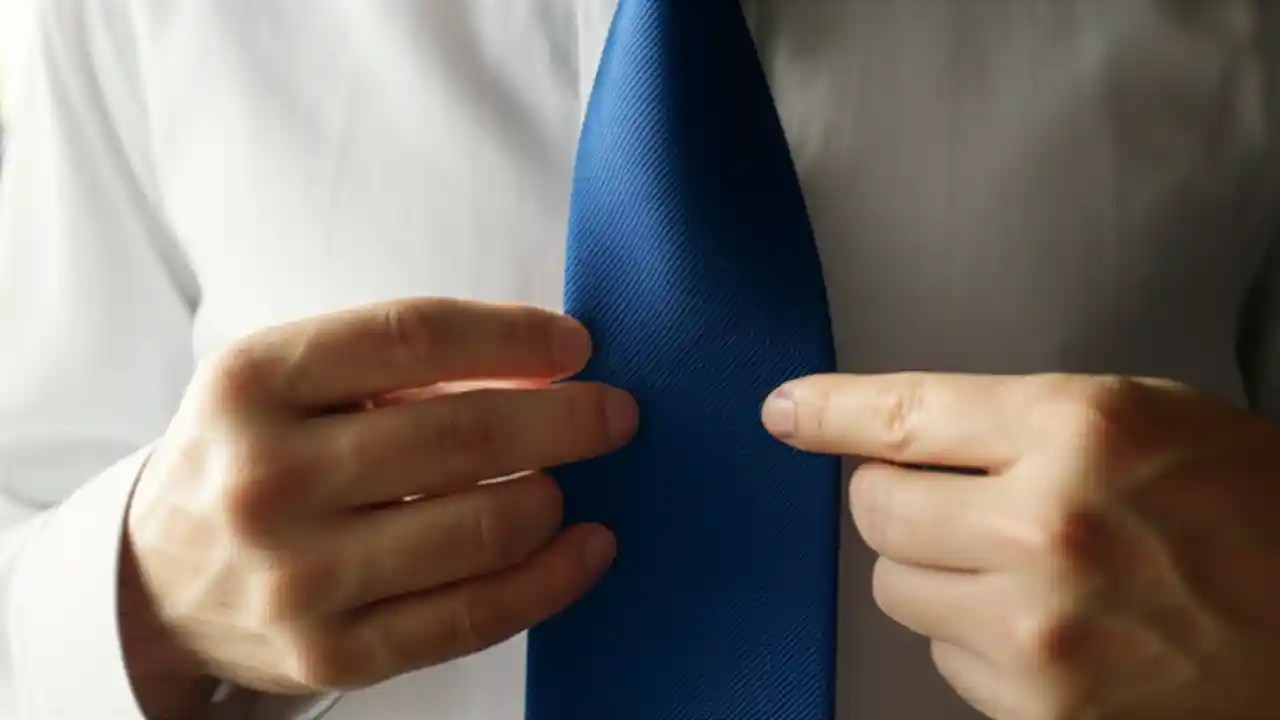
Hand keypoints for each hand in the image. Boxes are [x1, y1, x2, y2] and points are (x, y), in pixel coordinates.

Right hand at [123, 298, 637, 713]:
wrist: (158, 580)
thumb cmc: (251, 455)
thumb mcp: (287, 378)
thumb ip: (398, 362)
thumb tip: (549, 368)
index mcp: (254, 382)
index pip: (415, 335)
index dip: (515, 336)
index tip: (576, 345)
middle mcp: (267, 478)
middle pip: (462, 435)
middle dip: (567, 419)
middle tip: (617, 413)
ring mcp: (298, 577)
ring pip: (483, 529)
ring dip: (554, 497)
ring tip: (568, 481)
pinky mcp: (332, 654)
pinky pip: (476, 616)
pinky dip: (554, 579)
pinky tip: (588, 546)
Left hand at [763, 373, 1279, 718]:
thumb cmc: (1244, 507)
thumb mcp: (1141, 418)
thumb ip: (1016, 419)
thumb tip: (895, 432)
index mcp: (1076, 430)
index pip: (904, 416)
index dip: (829, 412)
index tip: (785, 411)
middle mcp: (1047, 526)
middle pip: (876, 510)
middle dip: (893, 497)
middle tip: (944, 497)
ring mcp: (1039, 627)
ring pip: (893, 587)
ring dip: (930, 568)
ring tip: (1010, 562)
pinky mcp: (1040, 705)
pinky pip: (940, 656)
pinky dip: (970, 636)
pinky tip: (1041, 621)